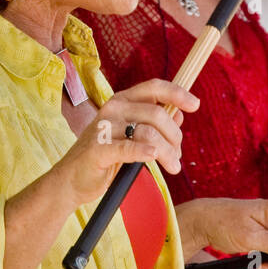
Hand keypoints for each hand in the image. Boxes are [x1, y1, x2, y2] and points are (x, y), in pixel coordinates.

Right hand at [54, 79, 197, 208]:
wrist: (71, 180)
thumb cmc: (103, 158)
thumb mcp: (130, 136)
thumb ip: (152, 123)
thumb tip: (179, 113)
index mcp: (122, 101)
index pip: (154, 88)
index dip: (177, 93)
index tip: (195, 104)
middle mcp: (113, 108)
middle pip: (156, 113)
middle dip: (175, 137)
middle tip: (178, 157)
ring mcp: (104, 127)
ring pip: (148, 133)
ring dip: (167, 153)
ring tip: (173, 167)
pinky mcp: (98, 149)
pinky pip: (128, 147)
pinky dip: (144, 152)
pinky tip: (153, 157)